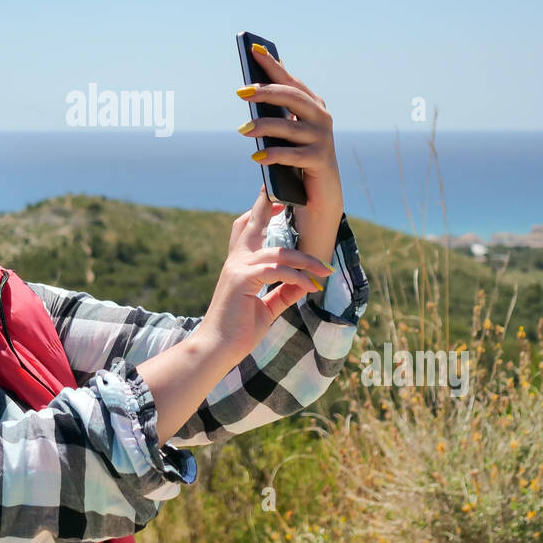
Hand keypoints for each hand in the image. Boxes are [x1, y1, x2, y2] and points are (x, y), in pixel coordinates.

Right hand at [199, 186, 333, 360]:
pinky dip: (298, 277)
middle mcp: (236, 261)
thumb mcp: (266, 308)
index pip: (245, 229)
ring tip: (326, 270)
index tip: (277, 202)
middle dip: (268, 205)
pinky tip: (311, 286)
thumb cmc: (238, 330)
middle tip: (287, 194)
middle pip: (252, 223)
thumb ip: (284, 292)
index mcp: (238, 265)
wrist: (217, 348)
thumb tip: (306, 283)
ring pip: (278, 252)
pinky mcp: (242, 280)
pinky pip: (277, 271)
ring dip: (307, 260)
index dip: (259, 212)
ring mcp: (237, 268)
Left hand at [237, 44, 343, 222]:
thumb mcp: (286, 130)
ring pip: (289, 127)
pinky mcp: (320, 160)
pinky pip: (293, 155)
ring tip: (242, 130)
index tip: (253, 50)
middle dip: (266, 92)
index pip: (289, 80)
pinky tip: (257, 157)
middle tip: (241, 92)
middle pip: (292, 98)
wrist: (320, 192)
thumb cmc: (297, 156)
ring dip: (264, 127)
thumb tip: (252, 90)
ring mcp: (322, 138)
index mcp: (312, 104)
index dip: (272, 65)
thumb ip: (276, 111)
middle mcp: (321, 117)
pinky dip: (273, 155)